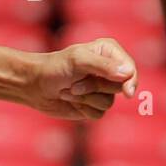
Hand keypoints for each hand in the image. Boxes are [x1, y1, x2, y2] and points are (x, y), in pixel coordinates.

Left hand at [24, 38, 138, 120]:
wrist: (35, 84)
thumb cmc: (54, 67)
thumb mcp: (77, 61)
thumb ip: (103, 66)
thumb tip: (127, 73)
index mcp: (107, 52)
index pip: (130, 68)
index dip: (131, 80)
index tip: (128, 92)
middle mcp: (108, 70)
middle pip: (121, 87)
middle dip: (96, 87)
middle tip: (76, 81)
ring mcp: (101, 89)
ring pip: (108, 103)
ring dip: (85, 98)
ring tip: (69, 89)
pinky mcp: (93, 105)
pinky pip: (99, 114)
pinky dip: (82, 108)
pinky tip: (70, 99)